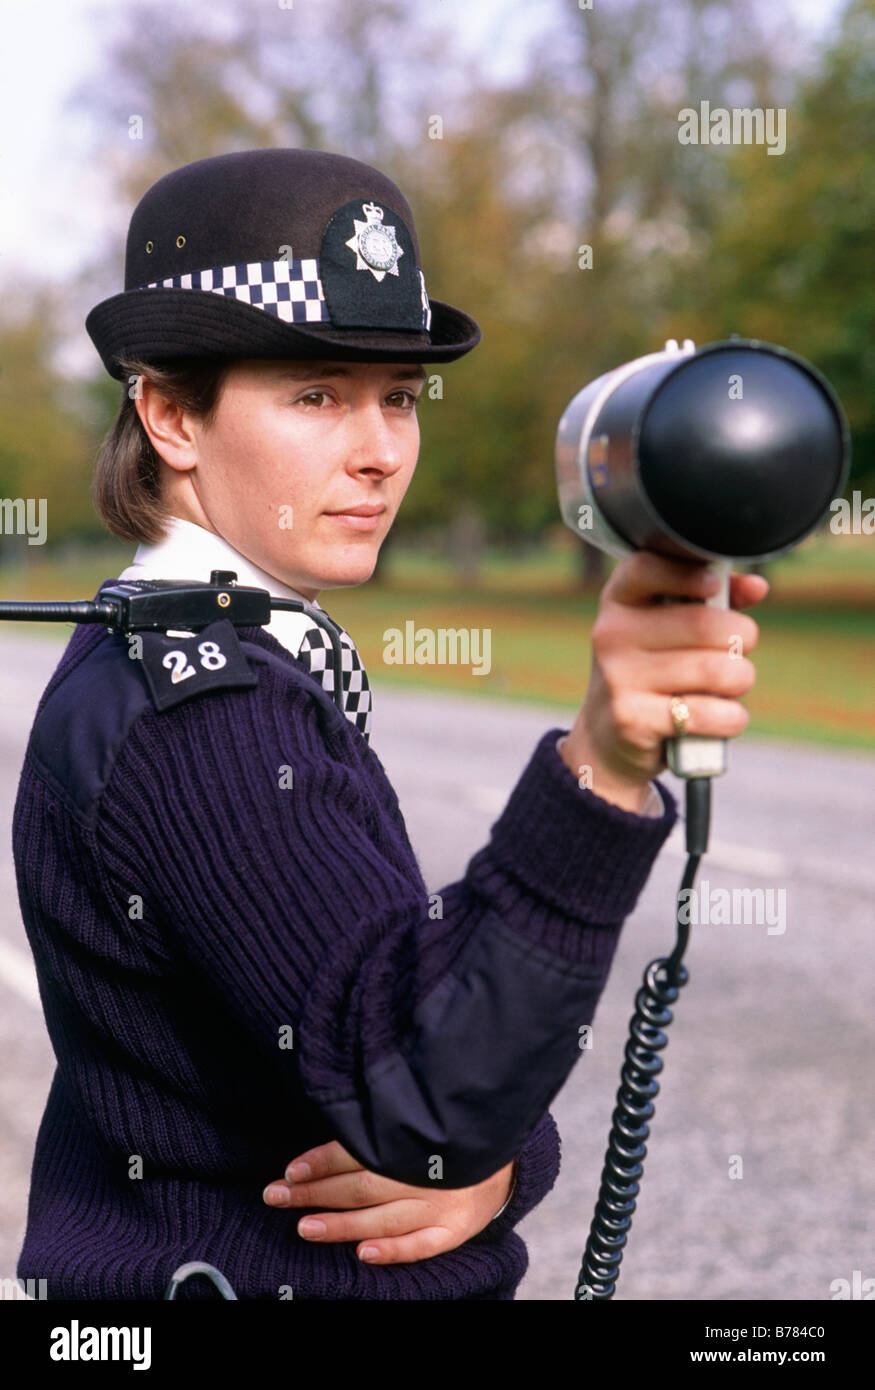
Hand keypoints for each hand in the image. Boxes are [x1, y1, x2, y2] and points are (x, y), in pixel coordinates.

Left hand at [262, 1140, 515, 1264]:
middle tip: (277, 1197)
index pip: (358, 1150)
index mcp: (412, 1140)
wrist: (503, 1153)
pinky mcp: (454, 1230)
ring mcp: (441, 1204)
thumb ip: (379, 1129)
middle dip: (315, 1192)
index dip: (322, 1160)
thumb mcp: (415, 1122)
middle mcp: (425, 1173)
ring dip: (340, 1224)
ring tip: (304, 1227)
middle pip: (362, 1185)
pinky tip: (363, 1255)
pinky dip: (392, 1251)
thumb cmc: (444, 1137)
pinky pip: (421, 1246)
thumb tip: (330, 1132)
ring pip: (383, 1218)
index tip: (291, 1170)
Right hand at [559, 551, 768, 809]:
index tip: (714, 586)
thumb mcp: (670, 629)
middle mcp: (611, 635)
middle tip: (740, 651)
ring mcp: (618, 677)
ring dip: (741, 680)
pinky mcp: (633, 719)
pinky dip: (732, 717)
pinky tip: (724, 717)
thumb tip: (757, 586)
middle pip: (704, 623)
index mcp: (619, 601)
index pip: (646, 567)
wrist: (609, 737)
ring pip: (716, 670)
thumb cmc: (653, 671)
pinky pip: (709, 712)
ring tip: (732, 685)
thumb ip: (714, 601)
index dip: (688, 573)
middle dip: (743, 639)